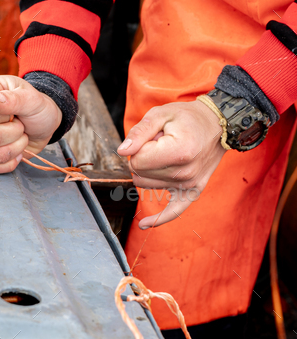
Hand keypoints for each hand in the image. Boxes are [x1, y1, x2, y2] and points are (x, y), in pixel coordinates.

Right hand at [0, 75, 61, 173]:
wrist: (42, 125)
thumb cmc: (36, 108)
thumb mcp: (32, 99)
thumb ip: (13, 98)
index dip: (4, 117)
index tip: (15, 111)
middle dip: (14, 134)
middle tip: (21, 124)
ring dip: (15, 147)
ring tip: (20, 135)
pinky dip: (9, 163)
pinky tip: (16, 153)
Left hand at [117, 99, 225, 227]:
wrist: (217, 125)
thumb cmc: (187, 117)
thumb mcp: (160, 114)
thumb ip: (139, 132)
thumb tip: (122, 152)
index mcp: (179, 152)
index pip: (137, 161)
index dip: (139, 146)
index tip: (153, 136)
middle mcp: (185, 173)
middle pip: (139, 174)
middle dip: (142, 156)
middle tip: (160, 142)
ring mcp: (190, 184)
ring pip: (146, 185)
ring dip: (150, 169)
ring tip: (167, 153)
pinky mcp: (193, 191)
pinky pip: (173, 212)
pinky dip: (158, 219)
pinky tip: (144, 224)